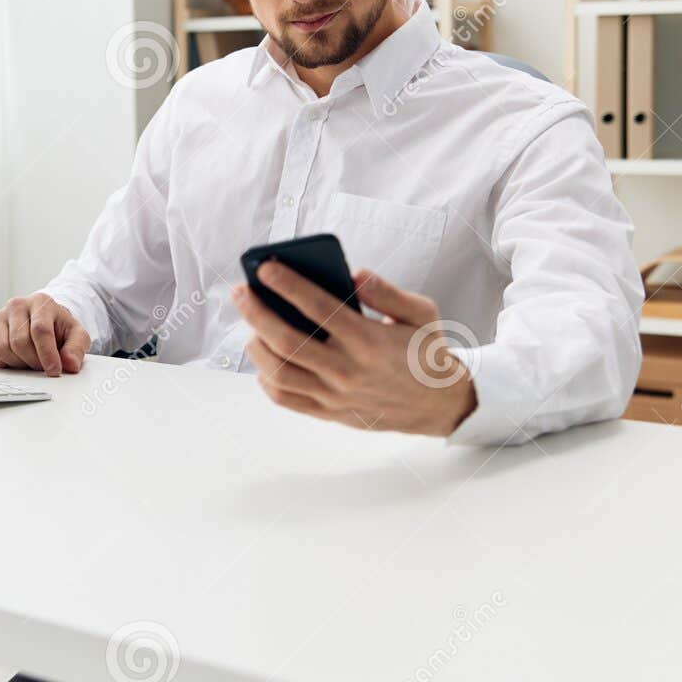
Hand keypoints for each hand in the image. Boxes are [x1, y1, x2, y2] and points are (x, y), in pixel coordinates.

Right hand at [0, 293, 89, 376]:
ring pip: (2, 348)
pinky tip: (16, 360)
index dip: (47, 354)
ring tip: (30, 362)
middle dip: (33, 361)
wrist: (44, 320)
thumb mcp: (77, 334)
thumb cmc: (59, 328)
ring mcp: (0, 316)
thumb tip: (70, 364)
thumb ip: (77, 348)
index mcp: (41, 302)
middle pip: (19, 342)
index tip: (54, 371)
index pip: (40, 330)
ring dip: (17, 364)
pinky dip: (2, 362)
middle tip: (43, 367)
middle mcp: (17, 305)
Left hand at [231, 263, 476, 436]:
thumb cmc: (426, 351)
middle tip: (241, 292)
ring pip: (279, 373)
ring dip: (256, 346)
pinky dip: (267, 380)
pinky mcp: (329, 413)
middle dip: (257, 312)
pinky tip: (264, 358)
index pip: (318, 307)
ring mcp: (335, 395)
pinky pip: (286, 399)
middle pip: (287, 340)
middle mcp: (347, 369)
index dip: (288, 285)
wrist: (439, 404)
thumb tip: (354, 274)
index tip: (265, 268)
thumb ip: (387, 291)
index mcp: (368, 340)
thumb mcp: (421, 313)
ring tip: (250, 325)